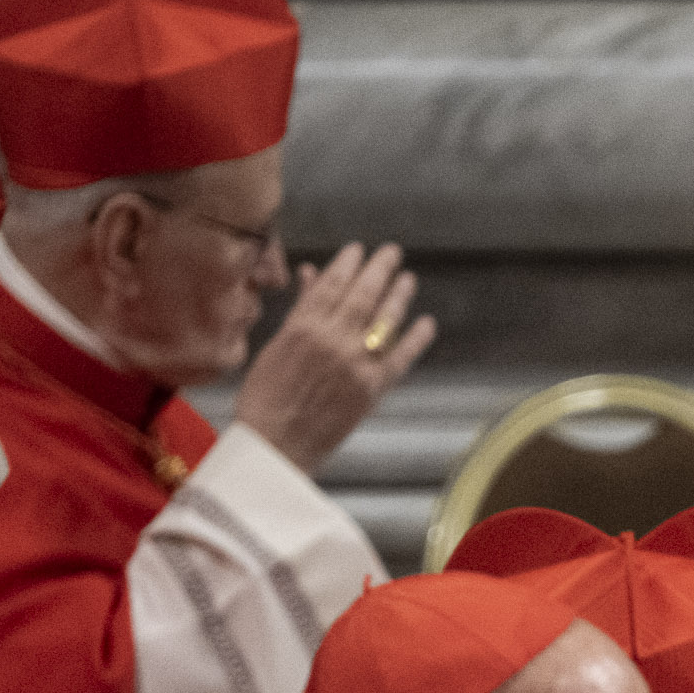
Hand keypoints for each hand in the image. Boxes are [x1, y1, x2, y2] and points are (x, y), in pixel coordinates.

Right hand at [231, 243, 435, 473]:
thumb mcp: (277, 345)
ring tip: (408, 278)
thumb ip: (300, 309)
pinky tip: (427, 322)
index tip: (359, 249)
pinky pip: (401, 358)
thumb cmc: (266, 396)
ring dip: (399, 296)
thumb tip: (311, 274)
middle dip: (379, 269)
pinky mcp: (372, 388)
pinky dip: (416, 338)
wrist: (276, 443)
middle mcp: (332, 340)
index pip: (331, 284)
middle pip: (362, 295)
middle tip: (392, 252)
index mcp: (302, 327)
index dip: (348, 263)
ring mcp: (355, 363)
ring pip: (383, 320)